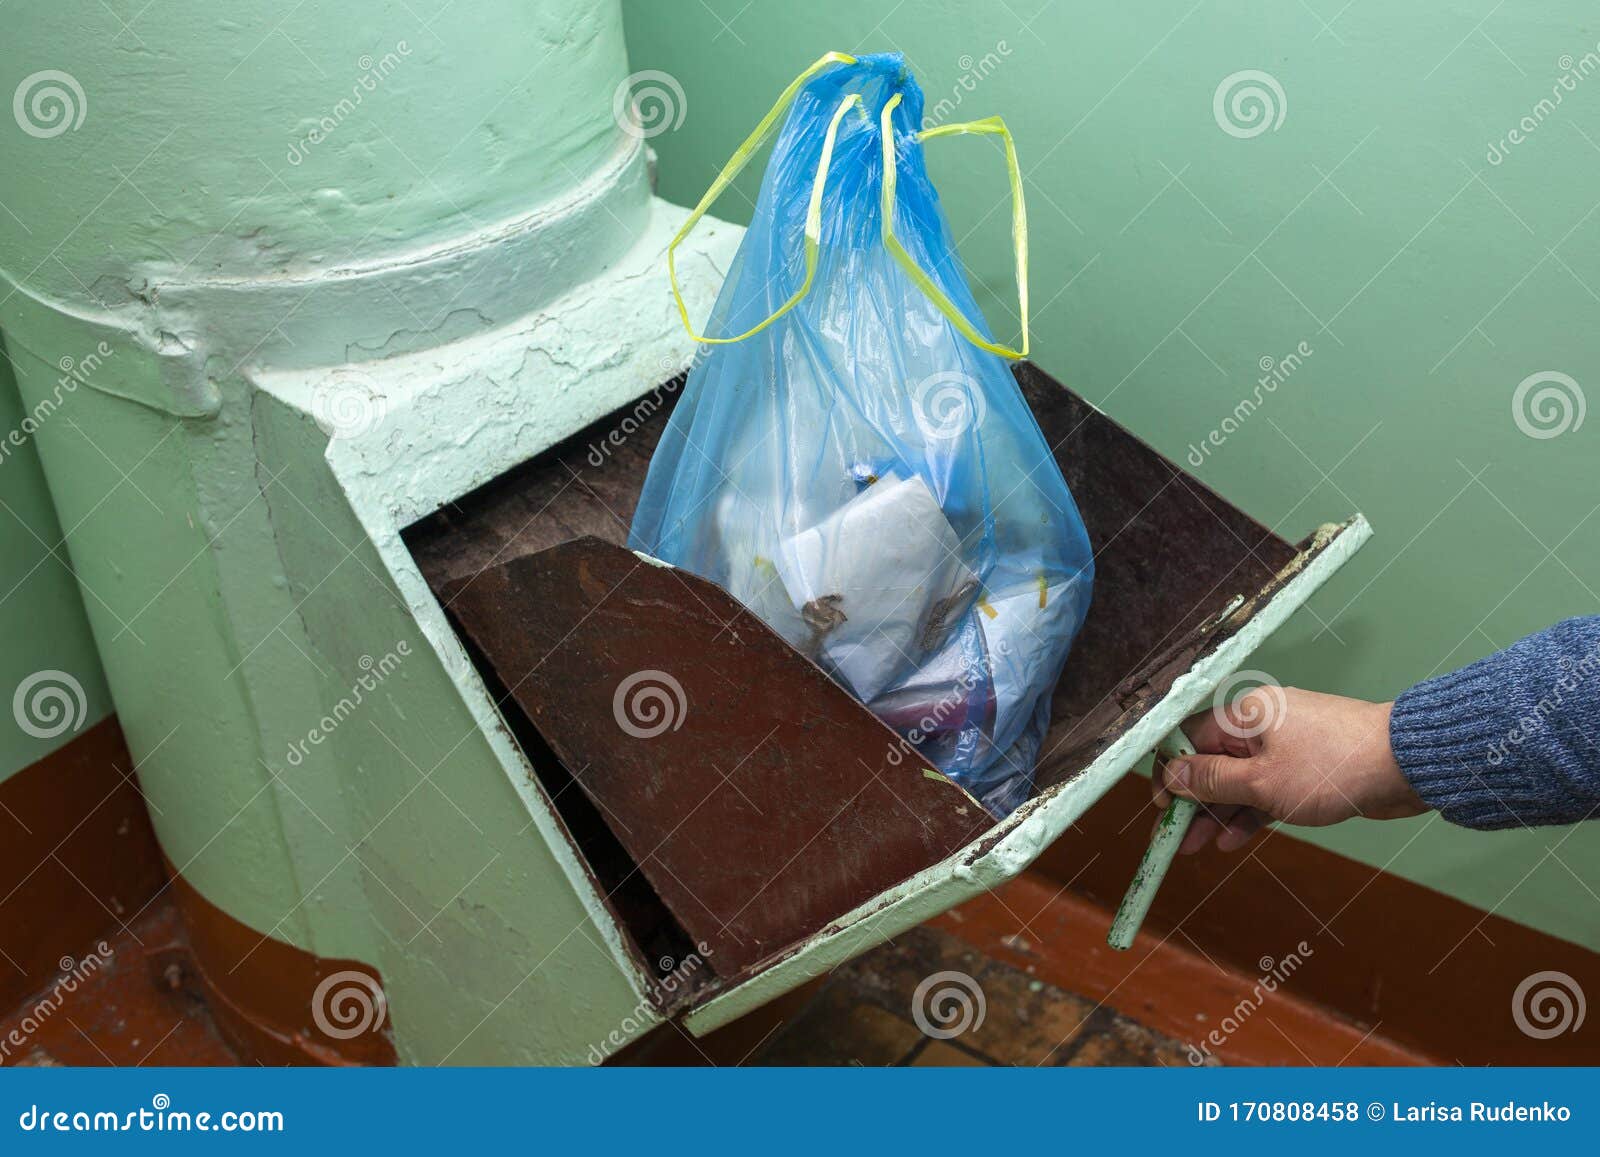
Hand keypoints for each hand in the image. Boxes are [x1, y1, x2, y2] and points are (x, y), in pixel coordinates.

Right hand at [1151, 687, 1429, 853]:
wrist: (1406, 765)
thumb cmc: (1331, 767)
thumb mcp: (1261, 782)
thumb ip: (1211, 780)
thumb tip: (1171, 775)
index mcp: (1245, 715)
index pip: (1189, 738)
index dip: (1169, 772)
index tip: (1161, 807)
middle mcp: (1261, 725)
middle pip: (1212, 762)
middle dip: (1192, 802)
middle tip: (1176, 838)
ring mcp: (1287, 746)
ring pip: (1239, 780)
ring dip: (1219, 813)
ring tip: (1199, 847)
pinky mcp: (1308, 768)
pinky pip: (1267, 789)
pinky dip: (1251, 812)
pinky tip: (1235, 840)